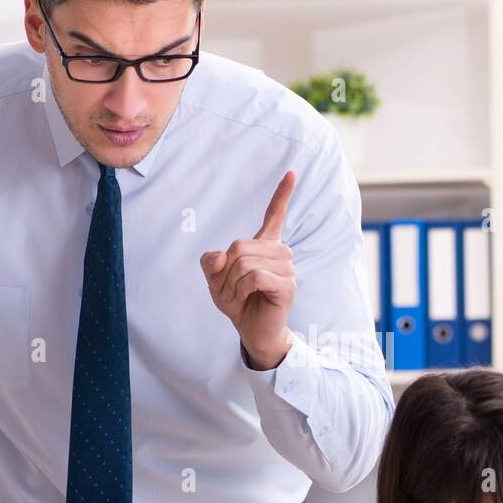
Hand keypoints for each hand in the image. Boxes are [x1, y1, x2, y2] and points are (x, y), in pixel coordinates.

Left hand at [200, 171, 296, 369]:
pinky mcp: (288, 285)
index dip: (282, 194)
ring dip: (232, 284)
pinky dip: (241, 290)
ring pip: (244, 263)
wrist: (252, 330)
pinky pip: (254, 277)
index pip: (275, 215)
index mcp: (265, 245)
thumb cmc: (238, 301)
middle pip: (239, 247)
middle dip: (224, 272)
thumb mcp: (214, 279)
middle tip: (230, 290)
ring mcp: (287, 268)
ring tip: (239, 296)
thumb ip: (210, 262)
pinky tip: (248, 298)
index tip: (292, 172)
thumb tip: (220, 256)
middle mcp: (280, 252)